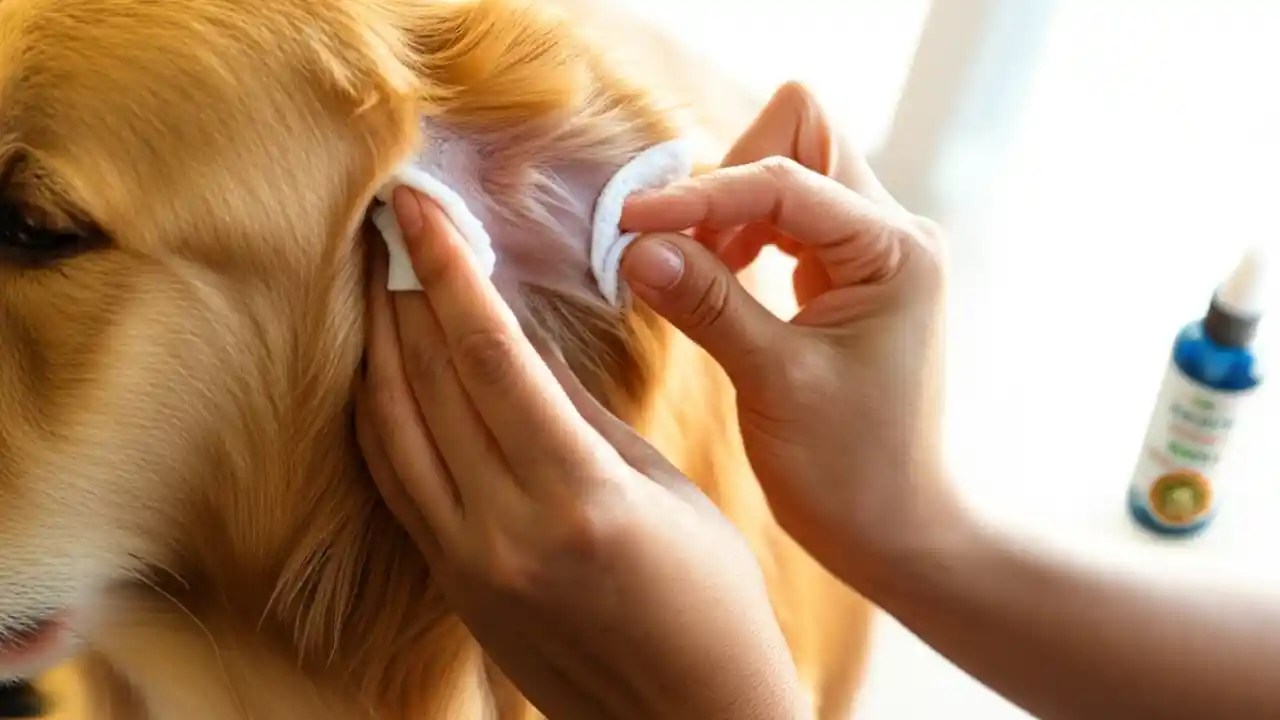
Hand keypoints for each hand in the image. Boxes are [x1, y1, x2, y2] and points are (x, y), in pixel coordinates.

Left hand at [356, 188, 806, 719]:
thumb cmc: (712, 605)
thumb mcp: (668, 492)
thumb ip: (586, 415)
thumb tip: (522, 342)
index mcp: (578, 498)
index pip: (489, 354)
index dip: (449, 267)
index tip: (419, 205)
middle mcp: (505, 532)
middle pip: (429, 380)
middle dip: (404, 288)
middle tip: (392, 223)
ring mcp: (467, 565)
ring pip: (392, 429)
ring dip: (379, 345)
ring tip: (380, 280)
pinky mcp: (453, 586)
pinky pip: (395, 480)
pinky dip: (381, 414)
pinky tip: (383, 369)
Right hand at [618, 82, 953, 587]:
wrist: (893, 529)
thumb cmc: (849, 469)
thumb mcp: (773, 383)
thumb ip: (707, 305)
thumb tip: (635, 245)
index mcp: (895, 251)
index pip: (785, 180)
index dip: (701, 195)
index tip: (631, 222)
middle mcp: (893, 235)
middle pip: (802, 136)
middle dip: (729, 175)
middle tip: (680, 244)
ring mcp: (871, 252)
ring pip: (788, 171)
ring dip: (727, 207)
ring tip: (687, 270)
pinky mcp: (846, 275)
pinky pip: (784, 219)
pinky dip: (737, 234)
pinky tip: (711, 279)